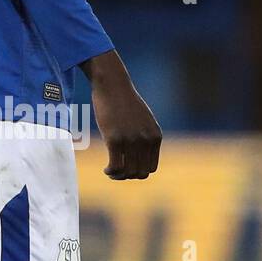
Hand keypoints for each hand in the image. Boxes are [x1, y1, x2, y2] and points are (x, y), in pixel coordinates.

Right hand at [82, 50, 161, 179]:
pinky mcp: (115, 139)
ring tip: (110, 171)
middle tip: (116, 172)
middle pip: (140, 172)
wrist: (113, 84)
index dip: (138, 172)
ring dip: (118, 176)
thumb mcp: (142, 119)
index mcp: (155, 136)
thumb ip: (144, 135)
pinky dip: (111, 171)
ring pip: (128, 172)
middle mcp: (146, 140)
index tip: (126, 168)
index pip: (151, 167)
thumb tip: (138, 153)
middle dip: (127, 176)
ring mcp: (131, 140)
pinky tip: (106, 169)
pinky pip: (115, 166)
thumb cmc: (123, 100)